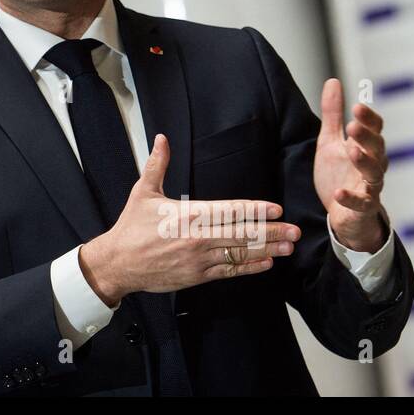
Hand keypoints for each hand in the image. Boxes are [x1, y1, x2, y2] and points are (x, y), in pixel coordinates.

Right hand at [79, 133, 300, 304]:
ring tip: (288, 247)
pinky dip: (249, 266)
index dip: (254, 210)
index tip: (275, 209)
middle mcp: (196, 237)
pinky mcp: (197, 276)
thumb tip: (162, 139)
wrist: (118, 262)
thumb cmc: (132, 227)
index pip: (228, 211)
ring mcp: (198, 259)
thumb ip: (157, 165)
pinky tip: (266, 263)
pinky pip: (229, 270)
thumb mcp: (143, 192)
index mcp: (187, 214)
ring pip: (239, 253)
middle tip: (294, 230)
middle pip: (241, 233)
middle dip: (271, 231)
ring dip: (267, 250)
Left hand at [314, 78, 389, 252]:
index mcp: (366, 148)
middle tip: (353, 125)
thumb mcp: (330, 141)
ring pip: (375, 173)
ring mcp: (370, 187)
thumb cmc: (339, 174)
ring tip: (351, 150)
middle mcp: (373, 165)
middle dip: (367, 136)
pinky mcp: (363, 207)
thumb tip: (333, 81)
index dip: (368, 118)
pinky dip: (351, 198)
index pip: (374, 129)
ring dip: (364, 162)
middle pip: (377, 148)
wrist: (340, 212)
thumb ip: (332, 114)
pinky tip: (338, 193)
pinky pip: (361, 203)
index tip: (357, 106)